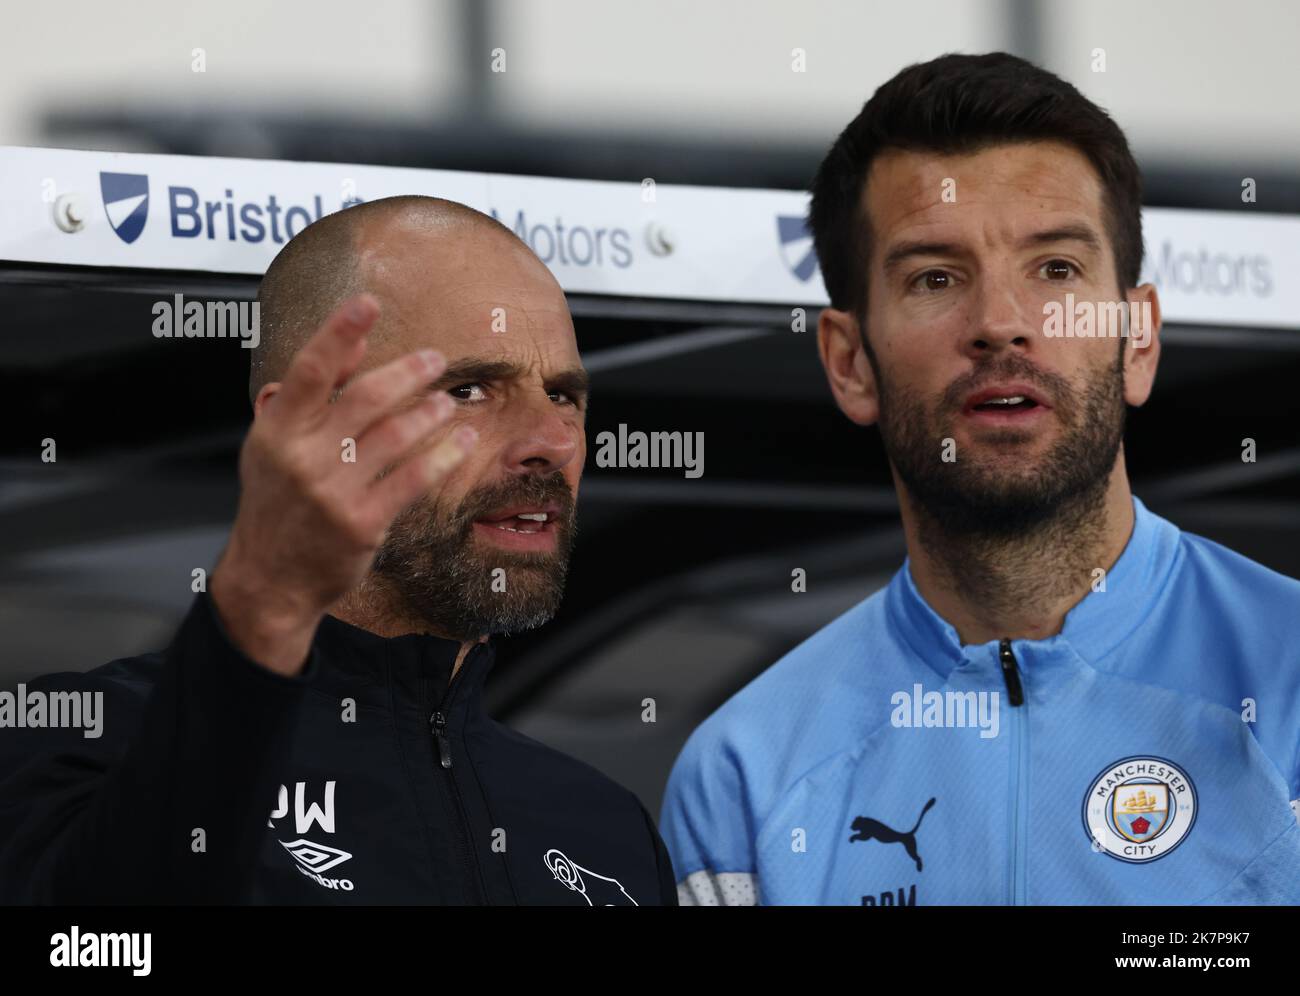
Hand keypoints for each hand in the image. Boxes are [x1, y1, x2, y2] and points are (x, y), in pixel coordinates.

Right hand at [210, 294, 474, 674]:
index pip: (309, 370)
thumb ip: (312, 393)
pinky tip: (459, 441)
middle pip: (365, 398)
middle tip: (435, 358)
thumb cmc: (277, 503)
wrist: (270, 578)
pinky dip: (442, 456)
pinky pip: (413, 480)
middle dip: (408, 372)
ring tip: (447, 401)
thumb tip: (352, 343)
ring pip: (395, 436)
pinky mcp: (362, 522)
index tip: (367, 303)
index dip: (339, 333)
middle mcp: (302, 457)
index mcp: (276, 430)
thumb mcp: (276, 444)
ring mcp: (333, 492)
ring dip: (430, 412)